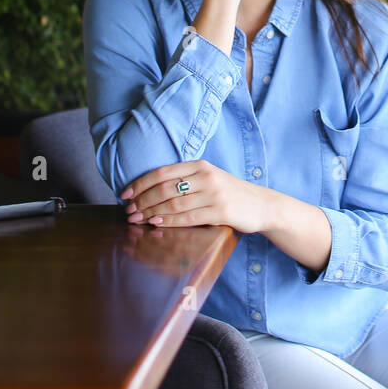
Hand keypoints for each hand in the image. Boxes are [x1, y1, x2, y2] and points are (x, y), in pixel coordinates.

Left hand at [120, 159, 272, 233]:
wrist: (262, 205)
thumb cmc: (229, 193)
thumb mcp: (209, 179)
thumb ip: (185, 180)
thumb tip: (150, 191)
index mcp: (200, 165)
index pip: (162, 172)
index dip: (140, 183)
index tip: (125, 194)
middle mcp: (206, 176)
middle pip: (164, 188)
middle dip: (142, 200)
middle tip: (128, 212)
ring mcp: (214, 194)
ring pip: (174, 203)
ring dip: (151, 212)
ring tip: (137, 219)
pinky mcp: (221, 212)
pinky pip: (188, 217)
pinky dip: (169, 221)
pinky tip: (157, 223)